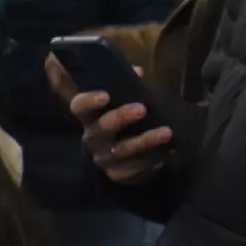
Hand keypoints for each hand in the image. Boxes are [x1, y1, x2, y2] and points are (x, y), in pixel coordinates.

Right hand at [45, 55, 171, 183]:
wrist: (128, 157)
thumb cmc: (125, 122)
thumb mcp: (126, 101)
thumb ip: (129, 87)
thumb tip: (138, 71)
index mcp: (90, 117)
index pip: (79, 107)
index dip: (89, 101)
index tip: (105, 95)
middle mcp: (93, 138)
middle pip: (100, 129)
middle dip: (120, 118)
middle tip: (142, 109)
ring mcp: (104, 158)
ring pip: (120, 151)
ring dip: (143, 141)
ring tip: (166, 132)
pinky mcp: (118, 174)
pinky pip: (132, 170)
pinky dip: (149, 162)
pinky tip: (165, 154)